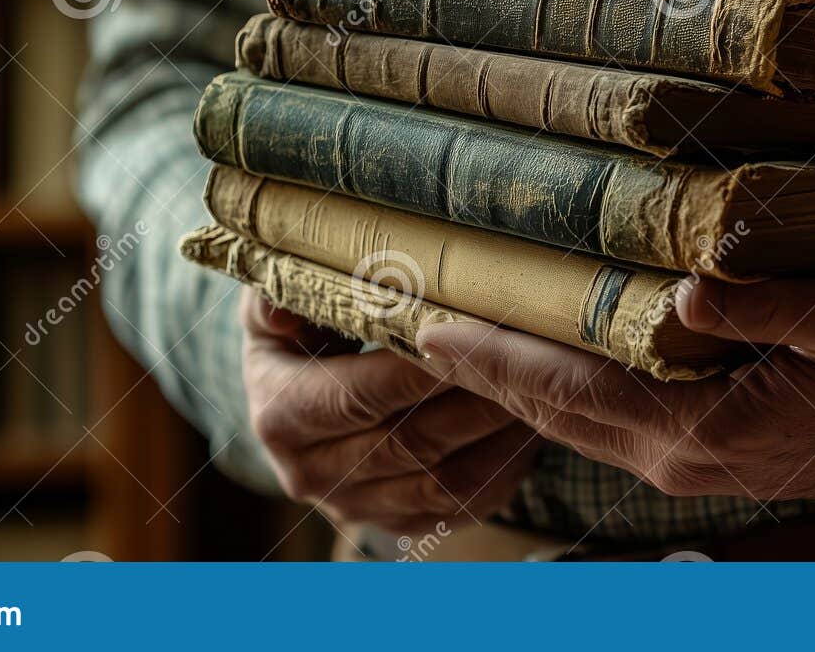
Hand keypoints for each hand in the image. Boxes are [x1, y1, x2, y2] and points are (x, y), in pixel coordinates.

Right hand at [239, 288, 538, 533]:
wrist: (292, 389)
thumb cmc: (295, 330)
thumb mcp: (277, 300)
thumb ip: (284, 292)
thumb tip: (280, 305)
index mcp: (281, 416)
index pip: (361, 396)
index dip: (420, 369)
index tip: (473, 335)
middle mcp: (310, 474)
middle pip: (409, 444)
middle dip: (473, 400)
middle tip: (524, 360)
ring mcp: (353, 506)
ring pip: (442, 483)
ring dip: (496, 440)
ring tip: (537, 392)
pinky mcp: (393, 522)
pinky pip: (458, 509)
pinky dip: (500, 474)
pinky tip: (530, 432)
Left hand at [415, 277, 814, 500]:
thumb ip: (766, 306)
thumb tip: (688, 291)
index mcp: (699, 431)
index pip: (570, 390)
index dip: (497, 358)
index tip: (433, 325)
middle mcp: (674, 459)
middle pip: (553, 413)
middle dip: (482, 373)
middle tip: (417, 326)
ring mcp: (684, 465)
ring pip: (571, 424)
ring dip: (511, 386)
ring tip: (458, 344)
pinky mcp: (699, 456)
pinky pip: (603, 426)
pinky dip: (555, 396)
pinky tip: (537, 369)